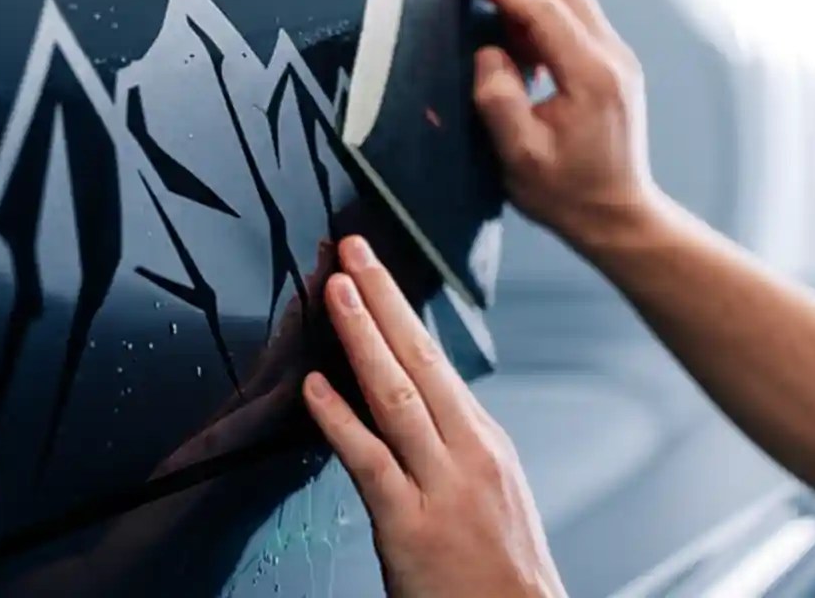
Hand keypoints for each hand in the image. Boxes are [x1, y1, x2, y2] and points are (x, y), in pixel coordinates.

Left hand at [303, 236, 565, 597]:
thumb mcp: (485, 487)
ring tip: (336, 290)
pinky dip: (341, 420)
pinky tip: (316, 387)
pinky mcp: (412, 527)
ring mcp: (442, 487)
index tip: (372, 267)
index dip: (398, 307)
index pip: (434, 358)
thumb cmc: (498, 566)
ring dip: (363, 337)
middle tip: (353, 249)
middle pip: (420, 359)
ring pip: (397, 396)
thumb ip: (446, 439)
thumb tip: (407, 395)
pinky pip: (371, 461)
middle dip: (383, 298)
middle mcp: (467, 453)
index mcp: (482, 440)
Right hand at [460, 0, 660, 247]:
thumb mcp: (519, 158)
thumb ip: (498, 101)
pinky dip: (544, 28)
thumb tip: (488, 53)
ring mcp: (619, 59)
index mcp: (591, 76)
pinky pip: (577, 23)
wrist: (616, 216)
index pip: (543, 9)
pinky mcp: (615, 66)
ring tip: (505, 56)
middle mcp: (613, 57)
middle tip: (484, 29)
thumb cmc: (565, 195)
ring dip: (529, 12)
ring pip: (572, 1)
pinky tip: (526, 66)